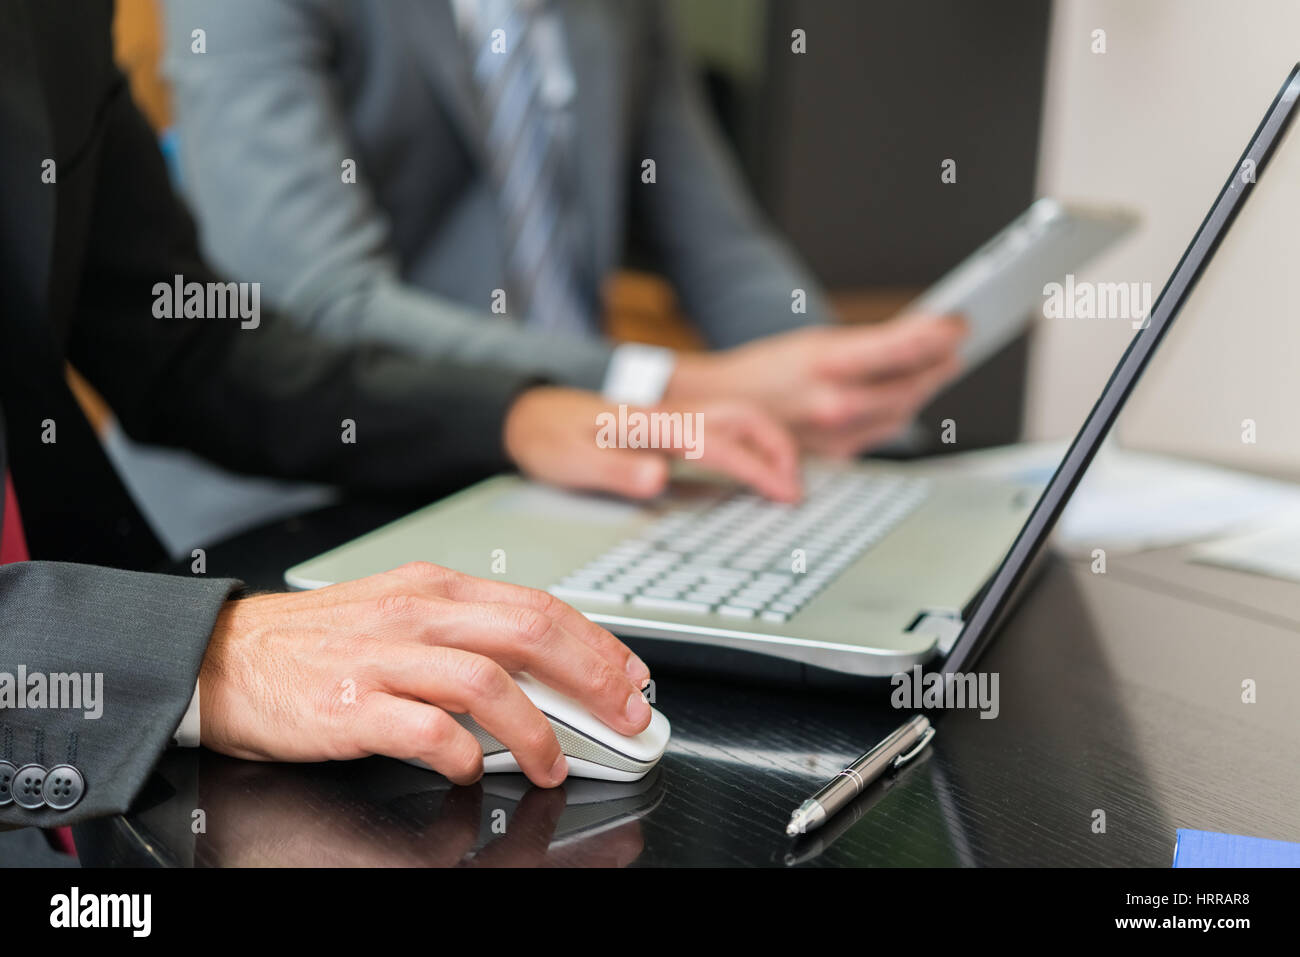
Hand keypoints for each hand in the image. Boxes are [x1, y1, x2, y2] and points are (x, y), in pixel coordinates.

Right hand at [198, 562, 653, 788]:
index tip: (631, 678)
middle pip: (530, 634)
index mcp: (435, 588)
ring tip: (552, 763)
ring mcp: (382, 658)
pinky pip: (426, 731)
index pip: (539, 607)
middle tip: (625, 717)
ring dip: (536, 730)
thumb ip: (466, 634)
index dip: (597, 645)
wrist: (223, 657)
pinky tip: (469, 770)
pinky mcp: (349, 706)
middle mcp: (415, 614)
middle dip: (593, 679)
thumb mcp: (399, 614)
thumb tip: (544, 670)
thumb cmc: (316, 642)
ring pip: (488, 682)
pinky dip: (461, 755)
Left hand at [503, 387, 801, 501]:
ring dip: (768, 442)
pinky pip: (720, 428)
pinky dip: (749, 443)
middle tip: (797, 489)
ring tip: (786, 480)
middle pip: (742, 415)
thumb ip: (616, 470)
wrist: (526, 412)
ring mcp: (671, 417)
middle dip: (778, 446)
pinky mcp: (667, 426)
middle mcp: (669, 414)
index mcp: (652, 423)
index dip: (758, 465)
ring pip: (735, 417)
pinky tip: (754, 466)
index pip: (720, 440)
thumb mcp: (571, 461)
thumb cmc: (548, 438)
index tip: (786, 493)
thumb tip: (660, 478)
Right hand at [665, 314, 966, 456]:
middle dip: (938, 364)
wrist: (721, 408)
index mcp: (828, 364)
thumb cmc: (768, 369)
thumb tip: (920, 340)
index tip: (958, 324)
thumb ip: (867, 345)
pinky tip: (907, 396)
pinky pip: (881, 432)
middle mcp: (834, 404)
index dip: (937, 336)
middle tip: (956, 345)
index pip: (900, 347)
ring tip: (939, 366)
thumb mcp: (815, 342)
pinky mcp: (836, 455)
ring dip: (922, 388)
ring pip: (900, 412)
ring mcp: (836, 435)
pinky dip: (898, 412)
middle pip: (908, 386)